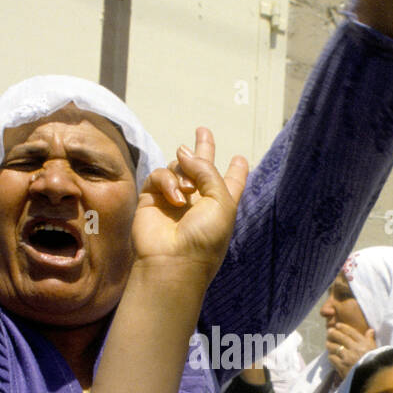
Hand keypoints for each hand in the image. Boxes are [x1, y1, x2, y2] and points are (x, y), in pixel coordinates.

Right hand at [132, 126, 247, 282]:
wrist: (173, 261)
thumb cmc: (204, 237)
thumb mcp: (221, 201)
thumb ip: (207, 170)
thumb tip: (183, 151)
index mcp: (221, 202)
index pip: (231, 181)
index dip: (237, 170)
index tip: (240, 158)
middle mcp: (199, 199)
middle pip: (202, 167)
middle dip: (203, 149)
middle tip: (202, 130)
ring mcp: (174, 198)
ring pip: (179, 167)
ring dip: (184, 173)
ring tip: (187, 192)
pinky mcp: (152, 198)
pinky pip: (160, 175)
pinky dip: (168, 182)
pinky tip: (175, 199)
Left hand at [326, 322, 375, 380]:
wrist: (373, 381)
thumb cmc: (376, 365)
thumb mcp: (376, 351)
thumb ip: (371, 340)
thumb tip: (370, 330)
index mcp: (364, 344)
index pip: (351, 332)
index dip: (343, 327)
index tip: (337, 325)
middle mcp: (355, 348)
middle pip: (341, 337)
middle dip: (333, 333)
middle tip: (329, 331)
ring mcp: (348, 357)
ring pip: (334, 347)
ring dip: (329, 344)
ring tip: (327, 344)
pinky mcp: (342, 366)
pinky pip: (332, 358)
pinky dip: (331, 356)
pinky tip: (331, 356)